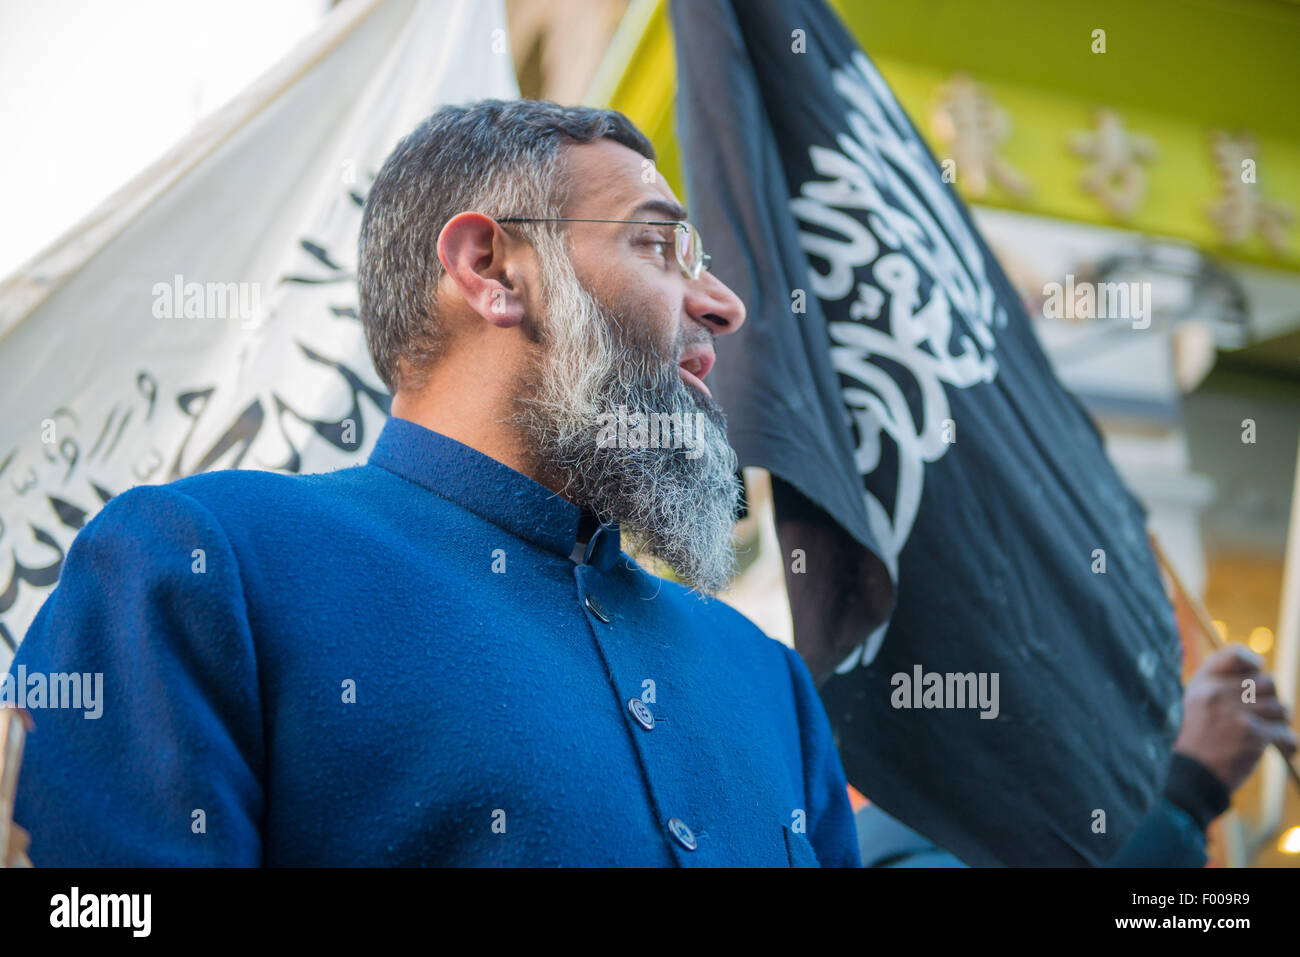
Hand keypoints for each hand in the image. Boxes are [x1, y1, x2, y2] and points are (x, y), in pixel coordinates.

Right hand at [1173, 644, 1298, 792]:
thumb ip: (1221, 682)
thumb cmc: (1199, 739)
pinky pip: (1285, 733)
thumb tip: (1259, 665)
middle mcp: (1218, 693)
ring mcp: (1236, 713)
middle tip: (1263, 717)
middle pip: (1267, 682)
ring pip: (1280, 707)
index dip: (1252, 662)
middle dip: (1271, 700)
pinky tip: (1282, 750)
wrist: (1194, 776)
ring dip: (1279, 723)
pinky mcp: (1252, 734)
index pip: (1235, 655)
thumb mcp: (1198, 703)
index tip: (1256, 670)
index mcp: (1203, 683)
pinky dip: (1288, 744)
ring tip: (1266, 735)